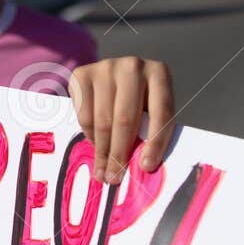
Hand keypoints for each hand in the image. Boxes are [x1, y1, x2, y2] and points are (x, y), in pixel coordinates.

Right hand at [68, 57, 178, 184]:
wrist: (114, 74)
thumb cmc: (141, 99)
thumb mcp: (152, 110)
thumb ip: (150, 130)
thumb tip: (141, 168)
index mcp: (159, 73)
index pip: (162, 112)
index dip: (155, 142)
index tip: (146, 167)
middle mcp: (132, 66)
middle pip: (125, 119)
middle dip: (120, 153)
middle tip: (115, 178)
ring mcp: (105, 67)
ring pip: (102, 120)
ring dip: (102, 151)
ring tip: (103, 172)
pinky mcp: (82, 74)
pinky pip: (84, 114)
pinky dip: (89, 135)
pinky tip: (96, 145)